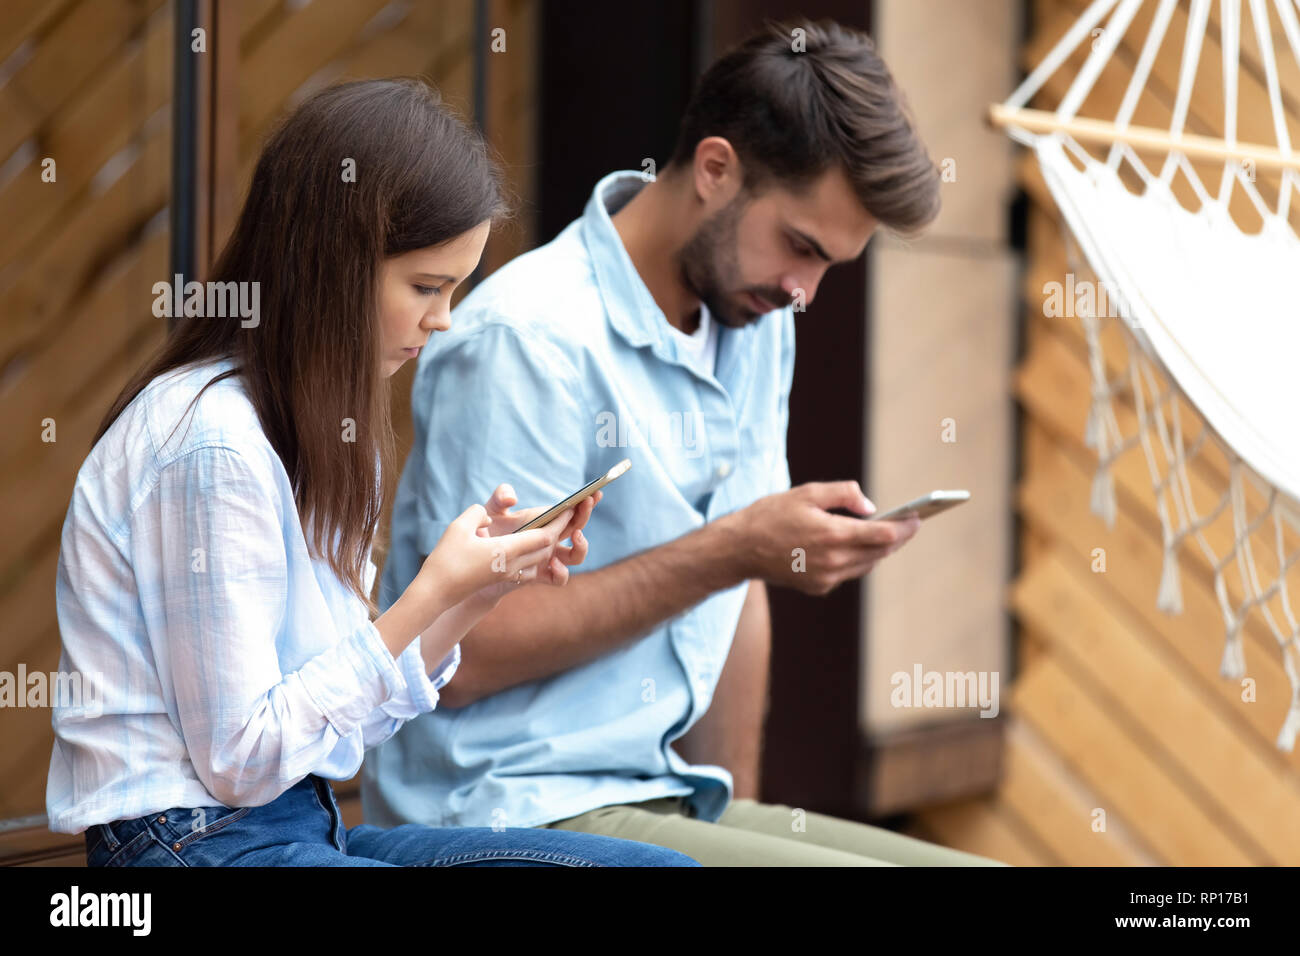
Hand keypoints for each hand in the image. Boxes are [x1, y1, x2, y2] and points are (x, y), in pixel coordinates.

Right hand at [411, 500, 576, 628]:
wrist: (437, 593)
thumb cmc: (446, 559)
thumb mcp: (459, 527)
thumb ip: (478, 513)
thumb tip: (487, 515)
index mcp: (507, 551)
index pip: (544, 536)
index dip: (560, 521)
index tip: (571, 507)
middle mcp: (514, 564)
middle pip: (547, 547)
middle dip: (562, 530)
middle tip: (573, 511)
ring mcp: (510, 574)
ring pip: (541, 559)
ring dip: (551, 544)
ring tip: (560, 530)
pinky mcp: (504, 580)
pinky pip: (530, 569)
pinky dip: (538, 559)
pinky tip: (536, 551)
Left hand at [463, 483, 599, 609]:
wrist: (475, 565)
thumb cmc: (486, 534)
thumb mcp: (490, 512)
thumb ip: (499, 498)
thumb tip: (512, 498)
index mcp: (545, 521)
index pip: (571, 510)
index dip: (585, 502)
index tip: (593, 492)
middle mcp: (551, 539)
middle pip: (577, 527)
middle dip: (585, 514)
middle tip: (585, 503)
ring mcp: (547, 558)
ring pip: (576, 556)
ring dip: (581, 546)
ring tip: (575, 535)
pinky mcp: (539, 576)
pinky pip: (559, 579)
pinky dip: (561, 572)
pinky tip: (553, 563)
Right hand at [723, 480, 920, 594]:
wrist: (740, 549)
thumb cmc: (771, 515)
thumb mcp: (807, 493)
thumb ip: (844, 494)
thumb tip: (870, 507)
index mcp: (833, 535)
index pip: (884, 535)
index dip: (905, 527)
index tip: (917, 518)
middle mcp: (833, 561)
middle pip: (880, 552)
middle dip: (897, 538)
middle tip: (908, 524)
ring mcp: (826, 578)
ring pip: (866, 565)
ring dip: (879, 550)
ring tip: (887, 535)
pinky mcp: (818, 587)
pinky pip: (848, 573)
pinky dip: (856, 559)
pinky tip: (855, 547)